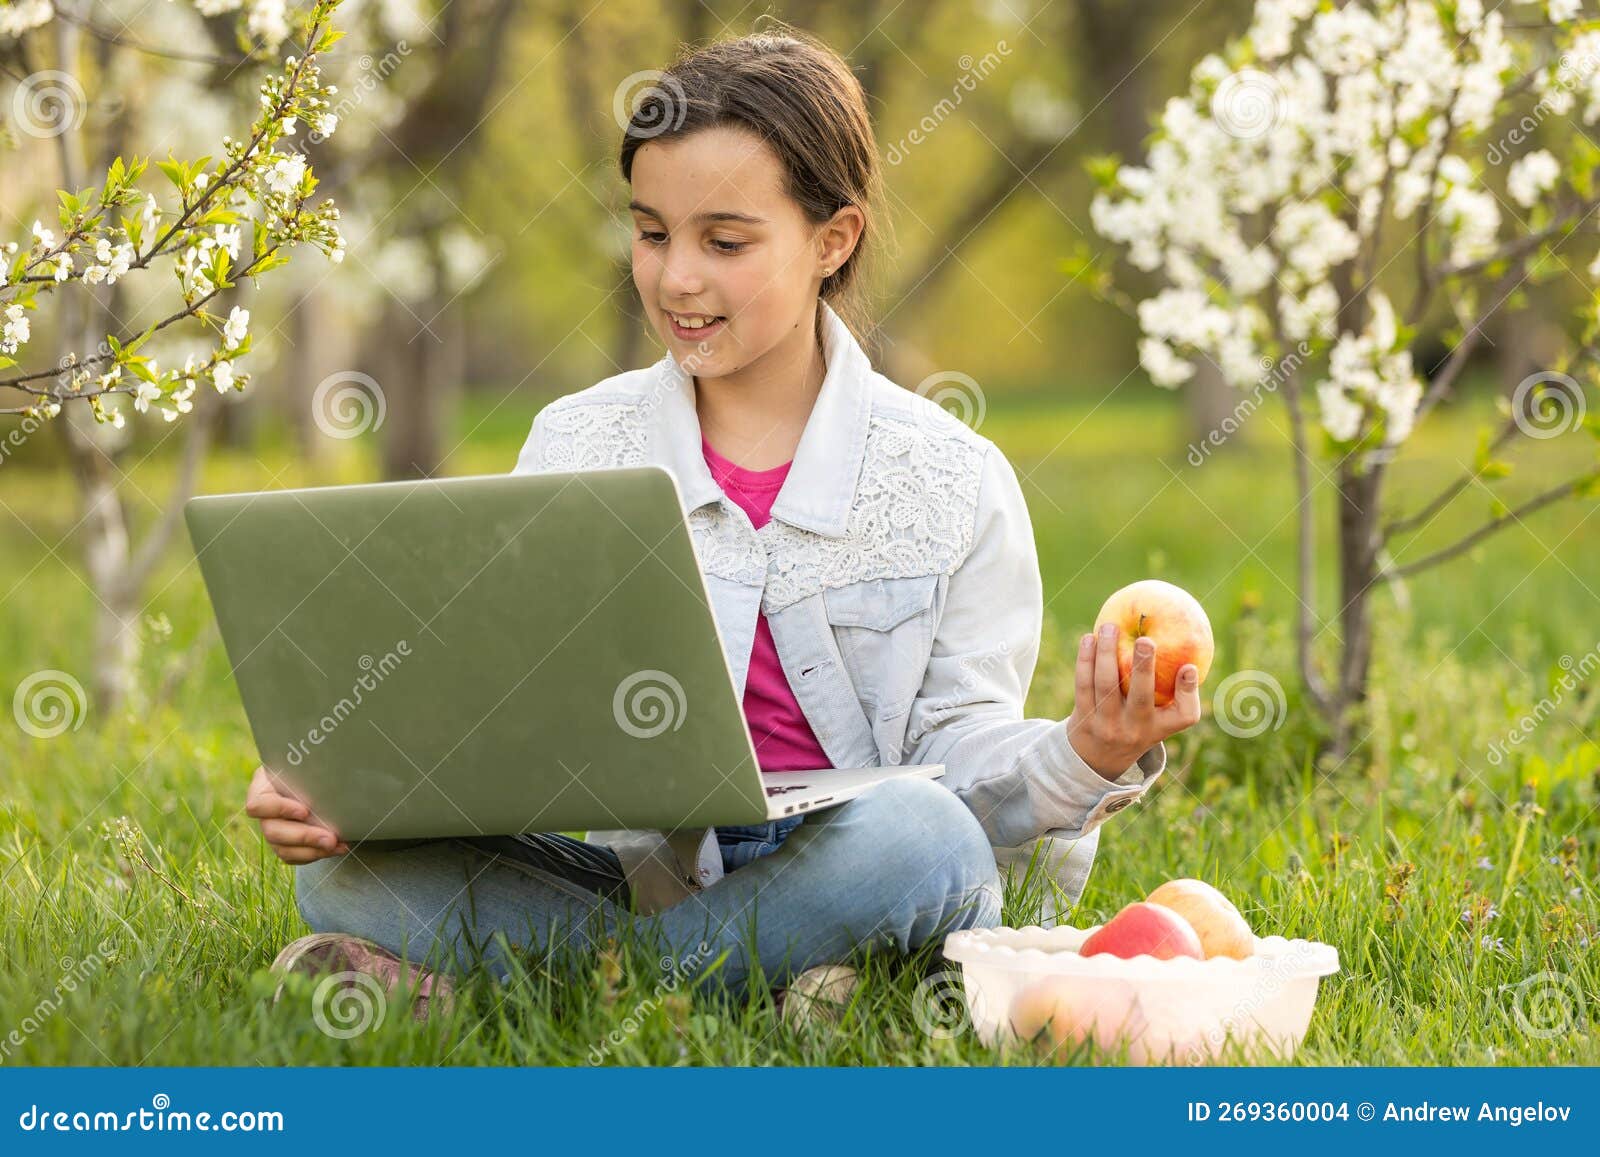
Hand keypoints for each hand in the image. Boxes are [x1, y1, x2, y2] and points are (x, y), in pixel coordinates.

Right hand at [244, 764, 348, 863]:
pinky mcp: (284, 844)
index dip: (280, 809)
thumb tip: (331, 759)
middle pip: (273, 831)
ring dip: (312, 850)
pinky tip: (339, 848)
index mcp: (262, 787)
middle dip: (303, 837)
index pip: (258, 804)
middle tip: (330, 838)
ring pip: (282, 849)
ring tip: (337, 845)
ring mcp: (273, 829)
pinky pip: (294, 857)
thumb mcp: (307, 760)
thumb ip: (312, 763)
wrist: (318, 778)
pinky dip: (316, 855)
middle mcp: (264, 812)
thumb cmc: (311, 763)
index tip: (305, 810)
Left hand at [1066, 621, 1202, 778]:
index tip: (1188, 666)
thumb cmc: (1139, 724)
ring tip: (1110, 627)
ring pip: (1106, 684)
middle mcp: (1136, 729)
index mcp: (1161, 728)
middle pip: (1142, 697)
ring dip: (1106, 653)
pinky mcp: (1083, 718)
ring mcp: (1107, 724)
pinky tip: (1088, 639)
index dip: (1188, 690)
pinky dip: (1085, 660)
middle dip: (1144, 667)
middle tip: (1145, 639)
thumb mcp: (1161, 719)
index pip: (1185, 715)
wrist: (1098, 756)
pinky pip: (1083, 684)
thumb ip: (1176, 691)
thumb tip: (1188, 654)